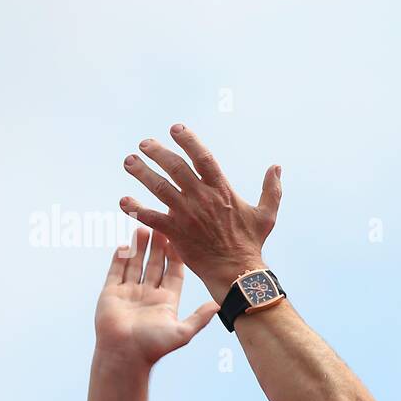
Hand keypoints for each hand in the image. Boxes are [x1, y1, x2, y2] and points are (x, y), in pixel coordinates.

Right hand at [94, 227, 219, 368]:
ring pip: (136, 264)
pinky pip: (116, 271)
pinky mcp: (111, 294)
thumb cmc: (154, 347)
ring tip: (143, 227)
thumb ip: (200, 317)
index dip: (177, 256)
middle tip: (163, 225)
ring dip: (140, 247)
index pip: (174, 273)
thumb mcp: (183, 332)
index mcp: (167, 301)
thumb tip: (219, 305)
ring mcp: (129, 293)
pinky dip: (119, 258)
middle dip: (159, 246)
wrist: (124, 356)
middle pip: (156, 264)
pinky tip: (124, 244)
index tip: (181, 238)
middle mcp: (149, 295)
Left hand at [119, 124, 281, 301]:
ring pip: (159, 187)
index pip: (203, 158)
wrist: (236, 271)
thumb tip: (276, 167)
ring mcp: (186, 215)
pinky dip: (135, 209)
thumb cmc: (251, 243)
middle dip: (158, 152)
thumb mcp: (266, 215)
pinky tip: (124, 202)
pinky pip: (150, 217)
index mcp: (222, 190)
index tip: (175, 129)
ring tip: (129, 162)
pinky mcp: (175, 232)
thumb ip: (271, 189)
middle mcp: (202, 198)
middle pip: (175, 167)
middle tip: (144, 144)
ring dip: (141, 173)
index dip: (188, 141)